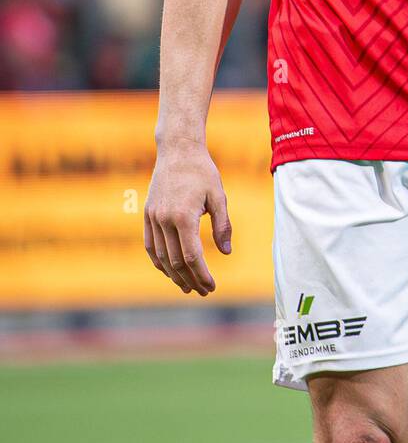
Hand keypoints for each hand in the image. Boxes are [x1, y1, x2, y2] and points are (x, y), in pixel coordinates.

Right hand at [143, 143, 231, 294]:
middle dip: (190, 280)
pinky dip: (159, 262)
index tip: (212, 286)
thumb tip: (226, 252)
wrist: (177, 150)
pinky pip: (150, 246)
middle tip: (204, 291)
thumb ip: (222, 225)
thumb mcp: (219, 196)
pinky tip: (170, 271)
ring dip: (174, 276)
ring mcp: (153, 218)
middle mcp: (164, 220)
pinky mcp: (147, 215)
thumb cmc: (202, 172)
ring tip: (188, 288)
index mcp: (184, 216)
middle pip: (176, 262)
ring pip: (161, 257)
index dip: (202, 275)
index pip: (192, 256)